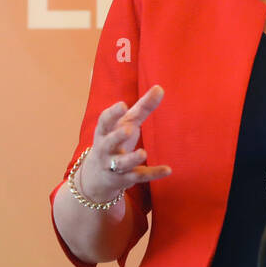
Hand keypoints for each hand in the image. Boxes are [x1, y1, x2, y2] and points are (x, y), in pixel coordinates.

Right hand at [79, 85, 172, 202]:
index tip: (122, 104)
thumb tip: (160, 87)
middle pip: (109, 142)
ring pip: (121, 163)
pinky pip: (138, 177)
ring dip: (131, 159)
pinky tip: (168, 170)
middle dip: (117, 137)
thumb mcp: (126, 123)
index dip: (112, 113)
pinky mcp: (125, 179)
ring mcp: (113, 165)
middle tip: (128, 129)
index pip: (104, 121)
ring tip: (143, 153)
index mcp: (105, 132)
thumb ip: (143, 107)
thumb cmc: (115, 140)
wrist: (97, 175)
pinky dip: (153, 174)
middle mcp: (106, 149)